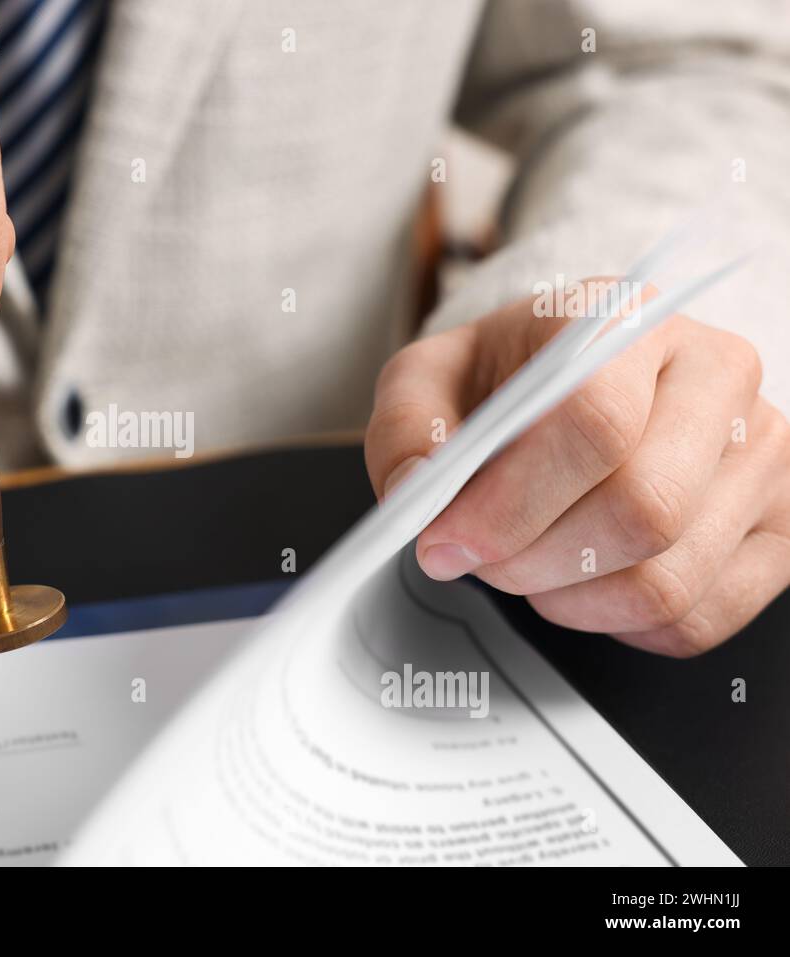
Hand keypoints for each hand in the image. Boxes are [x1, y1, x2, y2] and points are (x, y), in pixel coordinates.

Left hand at [365, 278, 789, 656]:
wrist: (568, 382)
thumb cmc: (504, 382)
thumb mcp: (427, 382)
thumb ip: (407, 430)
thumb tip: (418, 493)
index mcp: (628, 319)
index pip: (595, 422)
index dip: (511, 503)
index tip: (446, 542)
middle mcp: (715, 373)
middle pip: (643, 509)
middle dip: (535, 561)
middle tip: (482, 561)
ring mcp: (764, 450)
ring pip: (671, 577)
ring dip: (571, 600)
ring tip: (528, 567)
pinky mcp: (780, 523)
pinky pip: (701, 617)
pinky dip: (620, 626)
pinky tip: (584, 586)